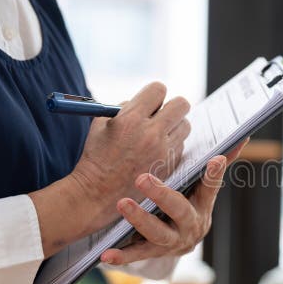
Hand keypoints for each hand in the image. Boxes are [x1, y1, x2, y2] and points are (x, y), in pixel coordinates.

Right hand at [70, 83, 190, 230]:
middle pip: (181, 105)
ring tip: (160, 133)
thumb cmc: (97, 156)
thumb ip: (126, 107)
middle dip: (173, 106)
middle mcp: (151, 134)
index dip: (154, 94)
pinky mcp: (170, 166)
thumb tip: (146, 100)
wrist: (97, 193)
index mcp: (131, 119)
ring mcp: (163, 151)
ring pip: (185, 126)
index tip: (151, 101)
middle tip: (164, 113)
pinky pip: (181, 145)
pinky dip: (172, 145)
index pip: (158, 90)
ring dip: (175, 126)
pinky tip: (156, 151)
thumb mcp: (102, 124)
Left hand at [99, 139, 247, 264]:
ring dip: (140, 219)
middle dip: (162, 195)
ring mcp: (173, 242)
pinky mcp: (154, 254)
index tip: (215, 158)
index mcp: (202, 205)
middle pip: (180, 210)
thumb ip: (215, 166)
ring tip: (122, 203)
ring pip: (158, 233)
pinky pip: (137, 255)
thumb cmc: (188, 203)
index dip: (214, 174)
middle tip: (143, 178)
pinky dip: (122, 256)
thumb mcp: (200, 187)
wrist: (179, 241)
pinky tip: (106, 255)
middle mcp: (191, 225)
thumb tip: (242, 137)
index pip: (211, 186)